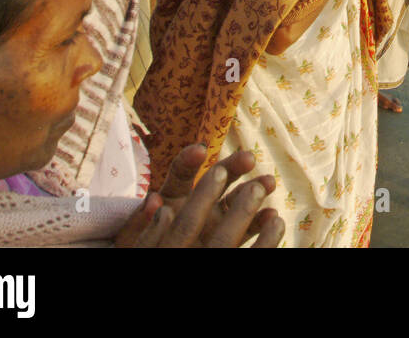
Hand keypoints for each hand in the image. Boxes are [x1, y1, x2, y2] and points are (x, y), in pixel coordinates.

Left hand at [115, 146, 282, 247]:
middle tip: (248, 158)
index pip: (181, 173)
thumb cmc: (143, 249)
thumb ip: (143, 221)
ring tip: (269, 182)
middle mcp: (198, 202)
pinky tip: (272, 217)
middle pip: (217, 178)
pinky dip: (260, 223)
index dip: (189, 161)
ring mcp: (216, 220)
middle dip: (233, 167)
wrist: (162, 257)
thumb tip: (153, 199)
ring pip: (237, 199)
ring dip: (254, 189)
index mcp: (173, 196)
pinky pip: (248, 230)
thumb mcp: (136, 237)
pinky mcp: (229, 239)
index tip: (200, 151)